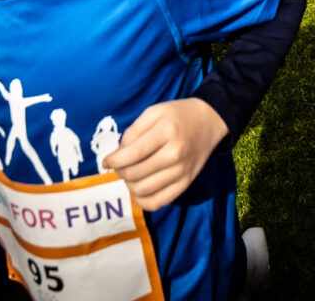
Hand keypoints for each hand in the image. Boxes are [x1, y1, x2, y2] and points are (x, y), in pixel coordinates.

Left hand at [103, 97, 227, 210]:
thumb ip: (134, 131)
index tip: (106, 161)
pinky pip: (158, 202)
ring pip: (143, 191)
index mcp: (166, 132)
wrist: (208, 121)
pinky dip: (142, 200)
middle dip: (120, 171)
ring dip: (129, 185)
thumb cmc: (177, 115)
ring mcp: (181, 172)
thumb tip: (118, 155)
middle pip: (135, 174)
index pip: (132, 155)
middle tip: (119, 165)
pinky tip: (138, 190)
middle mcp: (175, 155)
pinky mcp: (185, 184)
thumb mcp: (154, 112)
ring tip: (129, 174)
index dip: (113, 161)